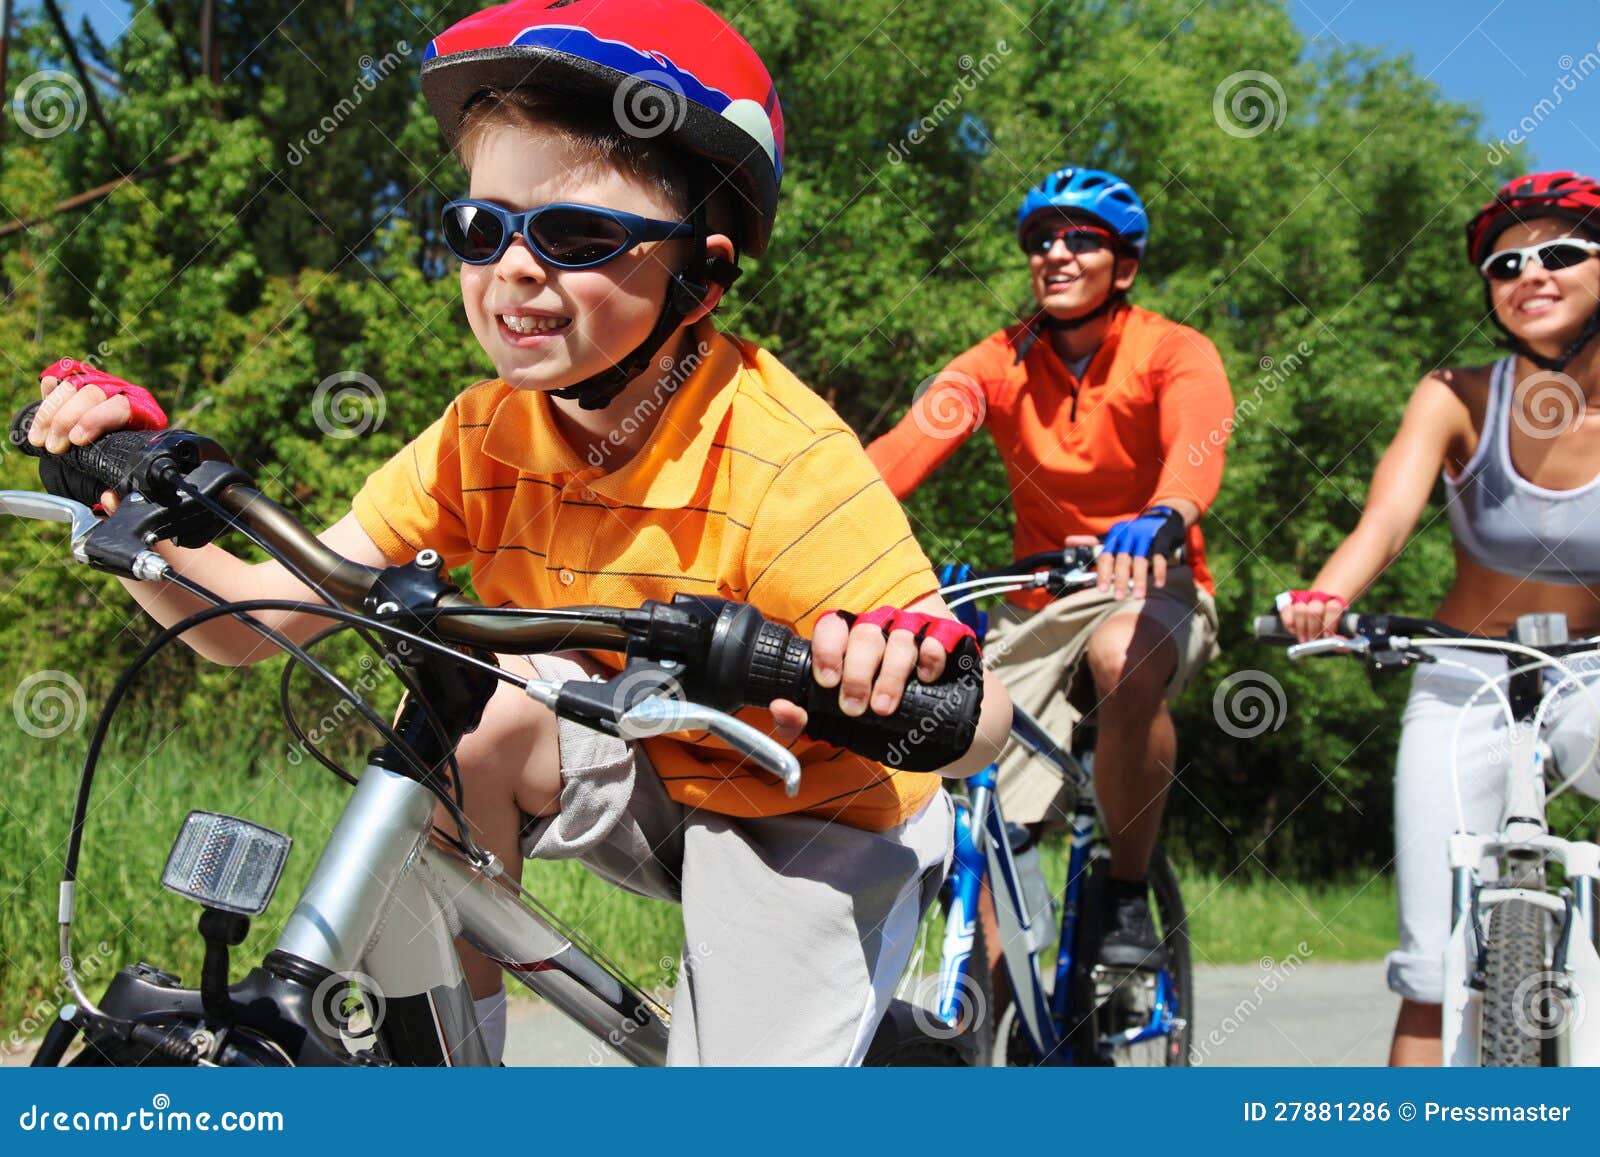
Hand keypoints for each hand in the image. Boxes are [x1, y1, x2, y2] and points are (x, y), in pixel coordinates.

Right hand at [27, 359, 166, 511]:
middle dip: (67, 419)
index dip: (95, 420)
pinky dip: (51, 392)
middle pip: (93, 393)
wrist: (115, 454)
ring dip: (51, 412)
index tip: (76, 441)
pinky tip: (44, 399)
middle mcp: (124, 395)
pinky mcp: (81, 386)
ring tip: (40, 439)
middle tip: (53, 446)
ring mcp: (102, 387)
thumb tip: (110, 499)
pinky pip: (64, 380)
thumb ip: (122, 495)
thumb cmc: (125, 467)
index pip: (121, 408)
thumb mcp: (128, 481)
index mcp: (144, 417)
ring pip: (74, 386)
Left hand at [770, 608, 975, 743]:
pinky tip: (925, 678)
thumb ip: (802, 718)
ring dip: (890, 675)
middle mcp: (878, 627)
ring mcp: (912, 629)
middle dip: (858, 673)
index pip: (831, 626)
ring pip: (900, 638)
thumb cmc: (872, 710)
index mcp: (847, 638)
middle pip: (865, 635)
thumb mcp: (835, 719)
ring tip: (883, 707)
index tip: (827, 681)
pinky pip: (937, 638)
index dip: (828, 650)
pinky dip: (930, 658)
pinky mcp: (943, 638)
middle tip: (854, 707)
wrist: (929, 719)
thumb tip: (780, 709)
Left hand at [1095, 506, 1185, 599]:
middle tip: (1118, 597)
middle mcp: (1129, 534)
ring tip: (1138, 596)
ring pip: (1140, 561)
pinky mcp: (1162, 539)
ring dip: (1139, 580)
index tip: (1102, 589)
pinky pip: (1160, 557)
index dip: (1103, 574)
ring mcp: (1146, 536)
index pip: (1106, 556)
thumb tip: (1072, 541)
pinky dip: (1159, 572)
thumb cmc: (1136, 531)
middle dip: (1120, 580)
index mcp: (1116, 534)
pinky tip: (1158, 584)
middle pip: (1122, 560)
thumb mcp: (1116, 533)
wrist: (1164, 516)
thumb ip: (1096, 540)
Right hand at [1276, 589, 1348, 641]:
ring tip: (1303, 639)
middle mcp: (1318, 597)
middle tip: (1312, 641)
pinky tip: (1293, 631)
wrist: (1321, 613)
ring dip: (1301, 627)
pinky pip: (1286, 609)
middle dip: (1313, 628)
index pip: (1332, 607)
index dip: (1330, 623)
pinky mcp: (1290, 602)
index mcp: (1335, 601)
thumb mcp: (1341, 631)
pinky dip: (1288, 621)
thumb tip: (1341, 643)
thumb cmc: (1331, 626)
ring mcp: (1303, 598)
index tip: (1327, 637)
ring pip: (1299, 609)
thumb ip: (1342, 639)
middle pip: (1314, 609)